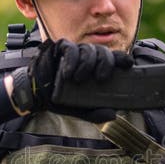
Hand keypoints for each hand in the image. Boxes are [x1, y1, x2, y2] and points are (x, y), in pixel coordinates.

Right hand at [7, 39, 132, 114]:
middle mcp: (85, 58)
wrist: (35, 96)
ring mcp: (73, 52)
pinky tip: (69, 72)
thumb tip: (113, 115)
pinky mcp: (59, 49)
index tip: (129, 63)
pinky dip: (72, 59)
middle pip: (102, 51)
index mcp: (93, 69)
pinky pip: (70, 48)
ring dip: (87, 63)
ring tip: (80, 78)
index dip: (121, 59)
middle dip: (105, 62)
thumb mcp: (80, 109)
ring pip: (87, 49)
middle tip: (103, 77)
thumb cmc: (58, 99)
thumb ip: (95, 112)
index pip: (111, 59)